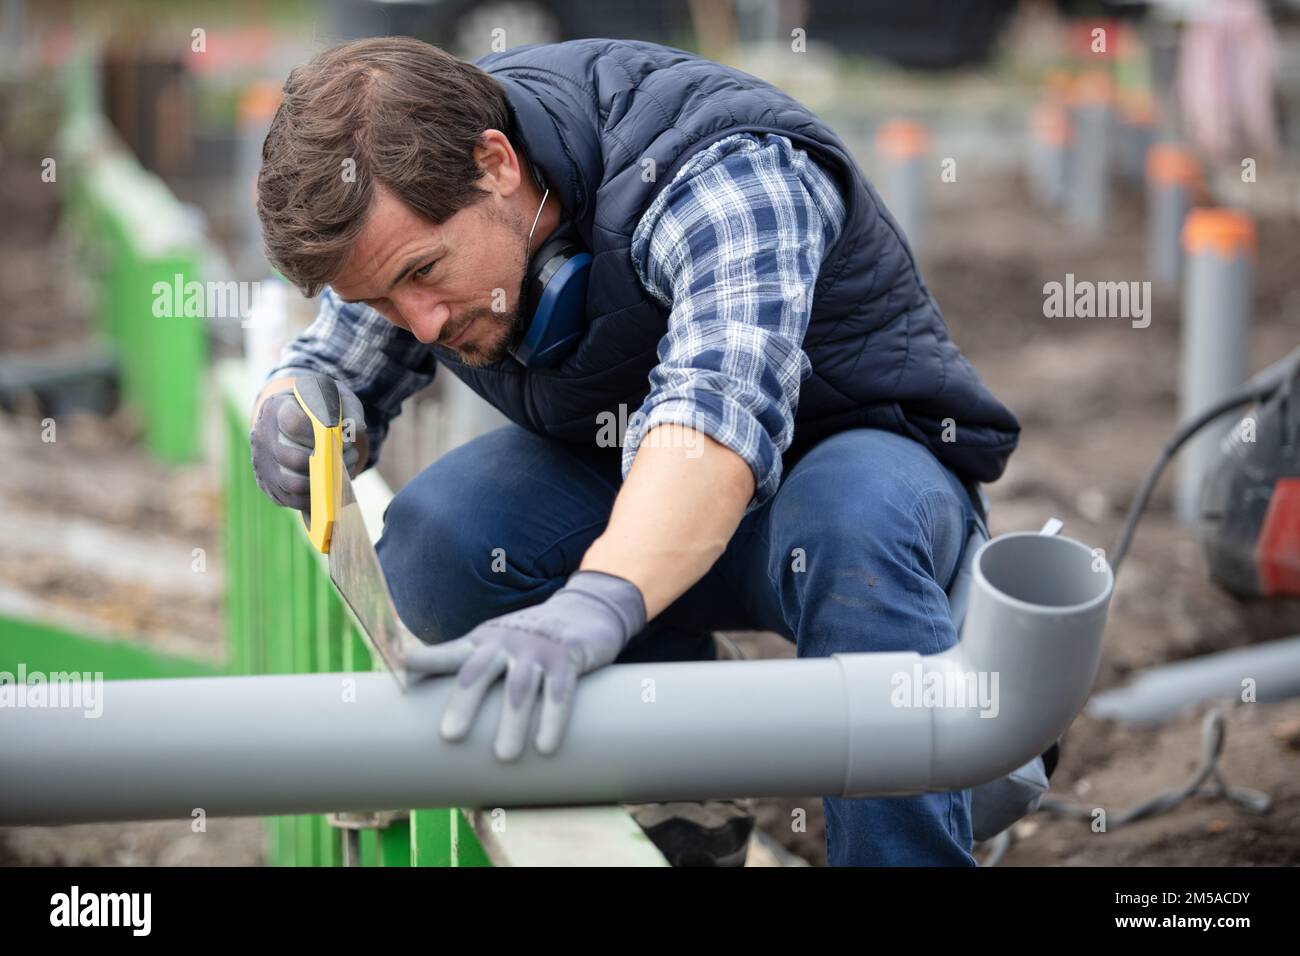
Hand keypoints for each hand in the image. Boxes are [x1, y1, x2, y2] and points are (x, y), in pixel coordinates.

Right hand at [249, 373, 367, 511]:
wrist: (295, 420)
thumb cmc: (317, 407)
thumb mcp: (333, 397)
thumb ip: (348, 406)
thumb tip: (357, 427)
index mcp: (275, 408)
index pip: (294, 424)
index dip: (322, 433)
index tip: (341, 436)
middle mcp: (262, 437)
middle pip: (294, 459)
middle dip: (328, 461)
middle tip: (348, 454)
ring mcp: (262, 463)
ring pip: (293, 483)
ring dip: (324, 481)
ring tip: (341, 468)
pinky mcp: (269, 485)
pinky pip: (292, 500)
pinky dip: (316, 496)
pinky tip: (331, 483)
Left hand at [403, 571, 646, 761]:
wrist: (587, 607)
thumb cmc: (529, 638)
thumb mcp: (496, 642)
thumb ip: (464, 663)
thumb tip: (418, 692)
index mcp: (482, 641)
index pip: (449, 652)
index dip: (426, 661)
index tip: (402, 670)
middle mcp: (505, 642)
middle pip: (479, 671)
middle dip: (464, 702)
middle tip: (450, 736)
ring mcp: (537, 649)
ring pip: (520, 688)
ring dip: (511, 722)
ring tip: (503, 757)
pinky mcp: (568, 657)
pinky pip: (559, 691)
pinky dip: (552, 719)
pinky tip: (545, 746)